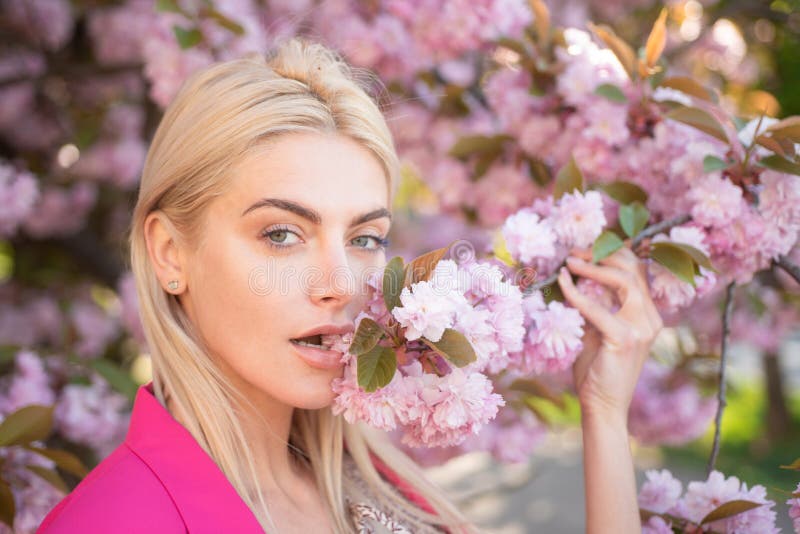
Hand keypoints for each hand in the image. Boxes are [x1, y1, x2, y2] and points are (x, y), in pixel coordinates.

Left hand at [557, 246, 663, 421]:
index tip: (585, 249)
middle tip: (574, 253)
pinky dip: (576, 293)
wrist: (602, 405)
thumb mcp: (596, 330)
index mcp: (647, 315)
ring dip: (593, 267)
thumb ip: (595, 307)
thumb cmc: (597, 370)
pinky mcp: (624, 339)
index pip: (636, 271)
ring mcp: (641, 329)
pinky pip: (597, 307)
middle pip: (632, 269)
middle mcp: (650, 319)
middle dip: (602, 254)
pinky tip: (563, 283)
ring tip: (570, 262)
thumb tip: (576, 278)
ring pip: (623, 280)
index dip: (612, 253)